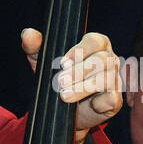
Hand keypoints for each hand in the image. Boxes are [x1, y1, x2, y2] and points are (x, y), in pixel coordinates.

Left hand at [21, 28, 122, 143]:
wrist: (60, 110)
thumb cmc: (57, 78)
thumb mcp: (42, 61)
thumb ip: (35, 46)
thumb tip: (28, 34)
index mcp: (96, 45)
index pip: (95, 41)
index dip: (80, 50)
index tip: (63, 62)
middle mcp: (109, 60)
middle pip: (102, 60)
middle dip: (79, 71)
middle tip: (60, 81)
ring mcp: (114, 80)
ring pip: (106, 79)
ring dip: (84, 87)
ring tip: (65, 95)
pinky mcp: (114, 100)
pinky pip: (112, 98)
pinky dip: (99, 102)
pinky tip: (87, 104)